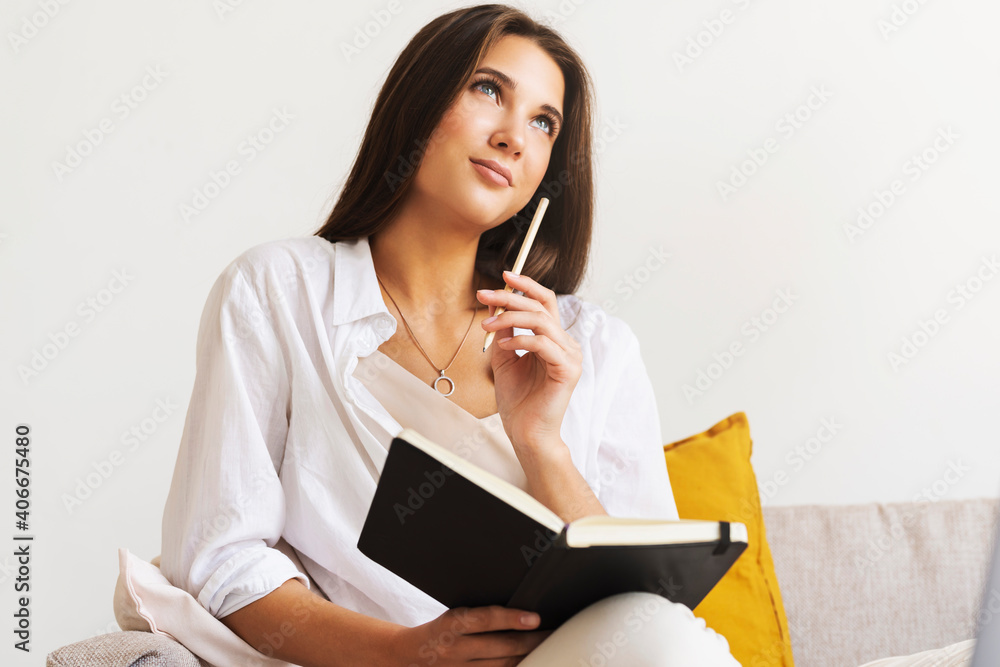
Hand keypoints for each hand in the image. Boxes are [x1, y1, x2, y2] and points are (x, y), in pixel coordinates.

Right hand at [389, 605, 552, 665]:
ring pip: (503, 666)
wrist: (407, 657)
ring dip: (527, 657)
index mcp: (452, 623)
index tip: (535, 617)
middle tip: (553, 633)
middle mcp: (456, 649)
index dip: (512, 619)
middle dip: (531, 641)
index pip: (486, 619)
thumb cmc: (439, 630)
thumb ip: (480, 615)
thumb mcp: (453, 614)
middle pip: (501, 647)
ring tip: (546, 648)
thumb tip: (519, 610)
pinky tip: (527, 662)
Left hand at [478, 271, 582, 451]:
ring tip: (486, 327)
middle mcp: (565, 343)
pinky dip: (520, 341)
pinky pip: (543, 344)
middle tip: (483, 295)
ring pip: (541, 321)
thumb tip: (494, 304)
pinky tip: (503, 347)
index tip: (503, 275)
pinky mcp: (568, 369)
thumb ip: (503, 331)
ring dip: (510, 318)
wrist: (526, 432)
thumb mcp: (504, 357)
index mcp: (553, 338)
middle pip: (541, 305)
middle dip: (510, 297)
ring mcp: (570, 355)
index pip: (544, 301)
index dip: (525, 285)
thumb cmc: (517, 400)